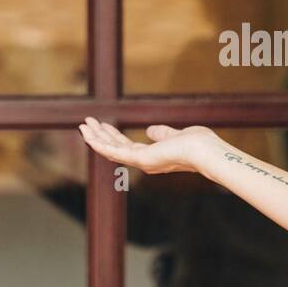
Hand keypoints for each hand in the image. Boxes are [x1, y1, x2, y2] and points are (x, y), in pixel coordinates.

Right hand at [77, 117, 218, 175]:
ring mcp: (141, 162)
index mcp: (153, 157)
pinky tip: (89, 136)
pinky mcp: (139, 159)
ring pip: (111, 150)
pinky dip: (100, 144)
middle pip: (116, 148)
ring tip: (83, 125)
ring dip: (96, 138)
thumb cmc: (197, 144)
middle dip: (100, 136)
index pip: (127, 146)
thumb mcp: (175, 135)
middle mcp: (144, 162)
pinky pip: (114, 152)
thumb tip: (150, 130)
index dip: (113, 136)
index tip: (103, 125)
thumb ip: (162, 134)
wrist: (204, 151)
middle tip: (86, 124)